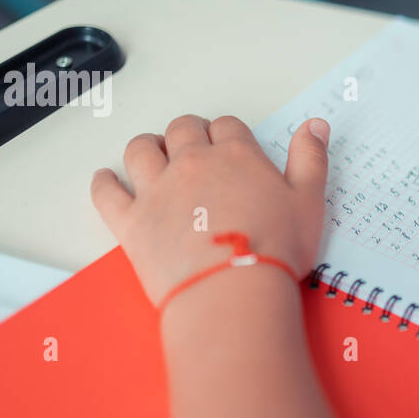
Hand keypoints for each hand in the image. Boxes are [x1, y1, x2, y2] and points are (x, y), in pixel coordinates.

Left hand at [90, 114, 329, 305]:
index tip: (229, 145)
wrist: (234, 291)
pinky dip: (104, 182)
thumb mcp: (310, 202)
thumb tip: (315, 126)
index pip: (227, 126)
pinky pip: (106, 192)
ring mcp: (157, 191)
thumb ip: (311, 159)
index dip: (228, 133)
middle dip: (187, 133)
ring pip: (141, 150)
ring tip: (153, 156)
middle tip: (192, 147)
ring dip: (147, 147)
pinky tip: (107, 180)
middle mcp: (192, 164)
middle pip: (182, 129)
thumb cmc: (274, 251)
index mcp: (236, 156)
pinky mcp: (132, 222)